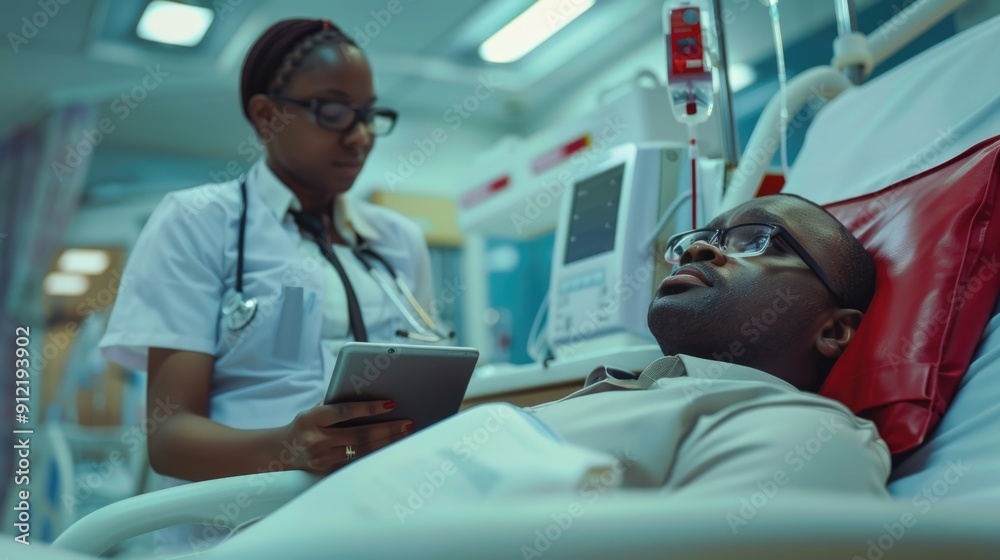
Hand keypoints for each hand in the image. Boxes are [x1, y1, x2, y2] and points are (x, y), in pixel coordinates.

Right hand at [281, 401, 411, 474]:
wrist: (281, 452)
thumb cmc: (305, 426)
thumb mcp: (313, 411)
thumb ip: (336, 404)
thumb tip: (369, 395)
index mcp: (311, 419)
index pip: (344, 412)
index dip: (369, 408)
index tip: (390, 404)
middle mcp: (316, 440)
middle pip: (358, 435)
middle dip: (386, 429)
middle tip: (407, 423)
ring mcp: (321, 459)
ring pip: (360, 452)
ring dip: (386, 443)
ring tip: (404, 436)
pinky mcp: (327, 473)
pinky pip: (356, 464)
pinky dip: (375, 456)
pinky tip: (389, 450)